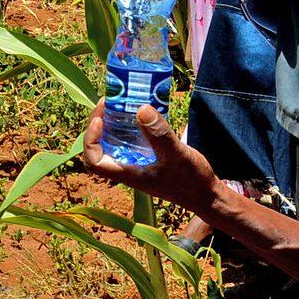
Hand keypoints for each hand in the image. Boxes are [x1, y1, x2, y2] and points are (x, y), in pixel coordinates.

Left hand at [79, 102, 222, 211]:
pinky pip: (132, 141)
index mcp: (128, 173)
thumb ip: (160, 135)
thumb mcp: (177, 155)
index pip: (94, 160)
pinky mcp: (150, 159)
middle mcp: (128, 169)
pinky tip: (142, 112)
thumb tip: (141, 109)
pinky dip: (132, 126)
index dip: (90, 140)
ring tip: (121, 102)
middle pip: (101, 148)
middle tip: (109, 102)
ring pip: (115, 143)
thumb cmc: (191, 181)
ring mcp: (138, 164)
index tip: (100, 120)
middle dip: (100, 125)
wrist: (207, 196)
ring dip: (113, 123)